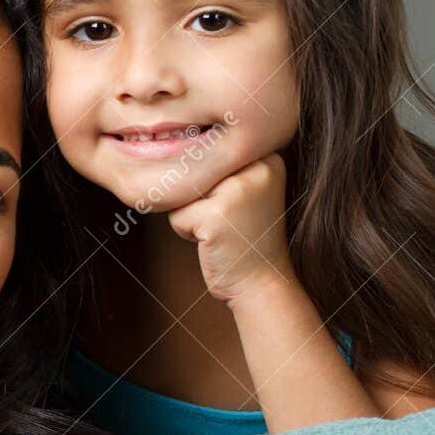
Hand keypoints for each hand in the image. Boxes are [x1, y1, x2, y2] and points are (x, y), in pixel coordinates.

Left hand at [166, 153, 298, 304]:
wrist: (261, 282)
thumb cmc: (243, 238)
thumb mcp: (240, 190)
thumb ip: (217, 169)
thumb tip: (168, 152)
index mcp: (266, 156)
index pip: (208, 154)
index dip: (208, 187)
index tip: (233, 208)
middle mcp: (257, 165)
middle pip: (194, 171)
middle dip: (198, 201)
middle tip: (228, 223)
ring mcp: (238, 188)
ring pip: (182, 192)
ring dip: (190, 215)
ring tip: (221, 230)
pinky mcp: (217, 213)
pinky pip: (177, 216)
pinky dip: (186, 232)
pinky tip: (214, 241)